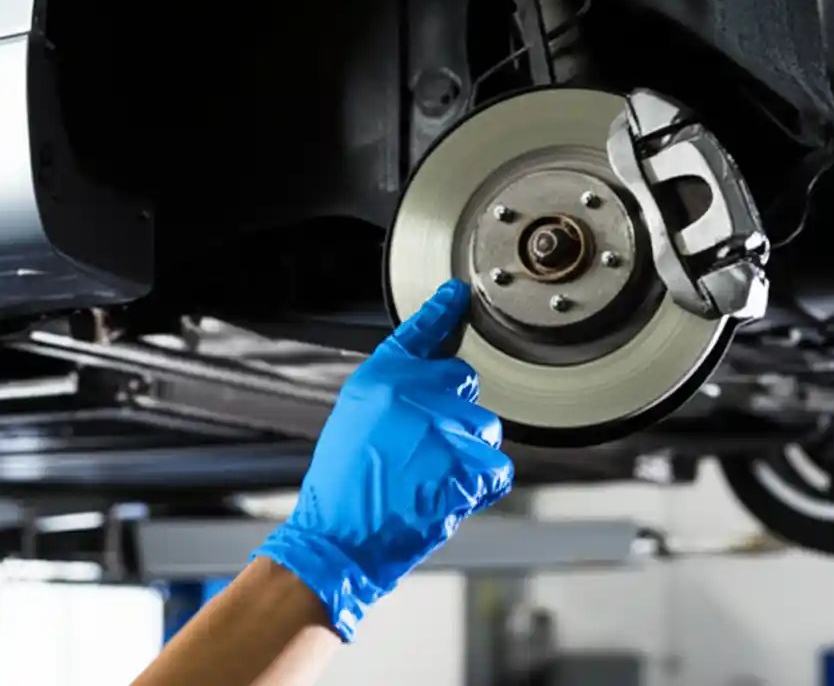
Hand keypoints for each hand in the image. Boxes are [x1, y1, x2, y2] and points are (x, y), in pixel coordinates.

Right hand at [252, 279, 513, 640]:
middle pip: (465, 381)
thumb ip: (393, 397)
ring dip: (471, 453)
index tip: (458, 295)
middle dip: (457, 412)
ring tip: (431, 478)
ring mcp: (439, 428)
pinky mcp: (461, 466)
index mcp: (379, 380)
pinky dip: (482, 485)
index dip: (442, 312)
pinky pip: (497, 468)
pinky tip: (450, 496)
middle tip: (426, 448)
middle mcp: (410, 395)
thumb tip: (435, 388)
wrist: (337, 539)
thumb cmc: (341, 490)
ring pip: (486, 428)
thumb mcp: (354, 423)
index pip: (419, 333)